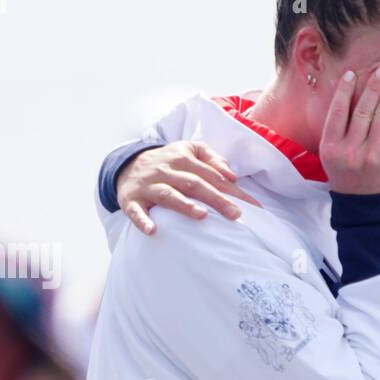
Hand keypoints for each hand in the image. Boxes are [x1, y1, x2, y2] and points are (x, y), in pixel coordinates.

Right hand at [117, 141, 260, 235]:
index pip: (212, 176)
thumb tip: (232, 175)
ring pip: (168, 194)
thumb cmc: (168, 161)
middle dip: (216, 198)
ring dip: (184, 205)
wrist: (126, 164)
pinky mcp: (131, 200)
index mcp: (183, 158)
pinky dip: (143, 220)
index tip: (252, 207)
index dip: (233, 191)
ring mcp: (148, 185)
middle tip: (235, 214)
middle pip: (194, 184)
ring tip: (202, 215)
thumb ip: (212, 158)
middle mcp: (166, 170)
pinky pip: (136, 211)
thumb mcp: (189, 150)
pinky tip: (153, 230)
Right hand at [319, 67, 379, 194]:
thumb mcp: (331, 154)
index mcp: (331, 148)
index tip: (353, 73)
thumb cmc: (347, 174)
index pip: (338, 112)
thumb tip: (347, 91)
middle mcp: (350, 151)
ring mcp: (370, 154)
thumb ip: (337, 128)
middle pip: (362, 110)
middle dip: (373, 87)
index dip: (345, 90)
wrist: (364, 205)